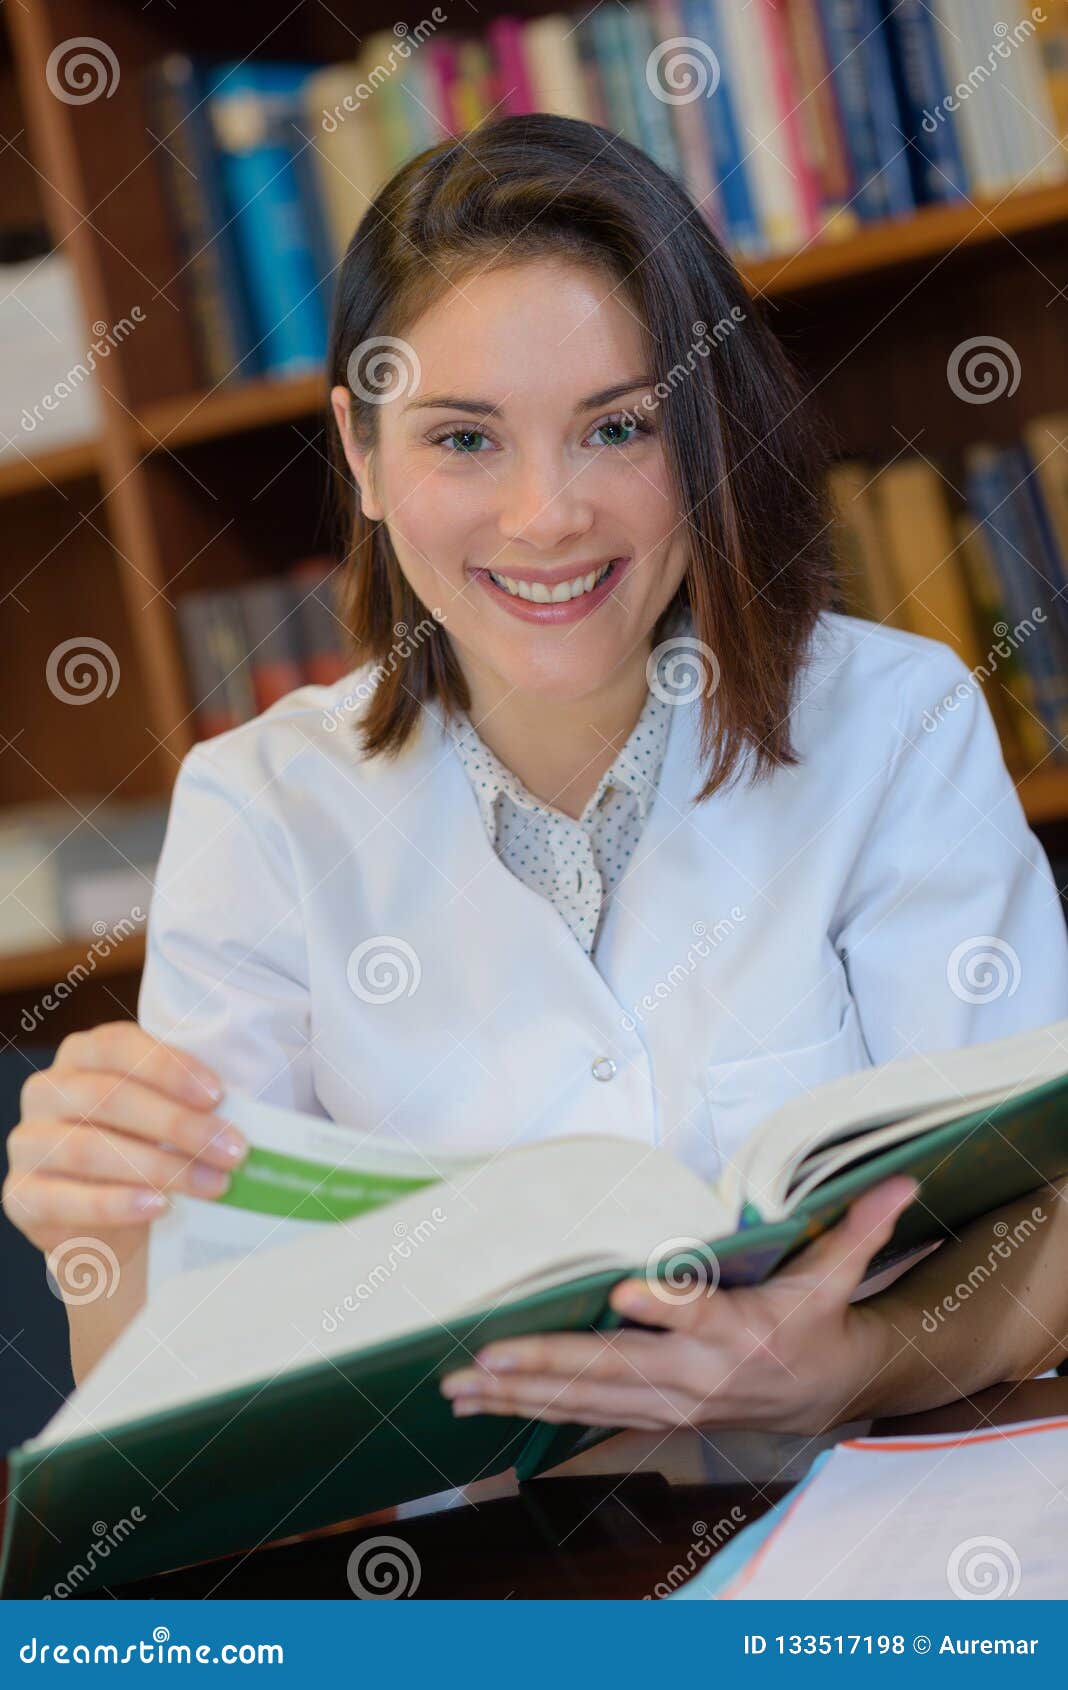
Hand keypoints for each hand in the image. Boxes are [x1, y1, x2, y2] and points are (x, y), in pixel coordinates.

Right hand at [2, 1021, 245, 1263]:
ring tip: (212, 1184)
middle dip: (178, 1124)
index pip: (118, 1046)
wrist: (110, 1222)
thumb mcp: (165, 1117)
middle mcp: (46, 1090)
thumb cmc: (146, 1149)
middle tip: (232, 1149)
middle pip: (109, 1097)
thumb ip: (189, 1104)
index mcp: (82, 1055)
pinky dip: (118, 1204)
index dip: (169, 1067)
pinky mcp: (20, 1195)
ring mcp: (27, 1143)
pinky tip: (161, 1206)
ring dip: (160, 1167)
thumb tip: (245, 1111)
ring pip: (89, 1148)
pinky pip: (65, 1199)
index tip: (219, 1094)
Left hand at [439, 1176, 915, 1435]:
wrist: (826, 1398)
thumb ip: (854, 1230)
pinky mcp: (649, 1416)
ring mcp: (666, 1404)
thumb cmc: (818, 1327)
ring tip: (460, 1387)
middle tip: (485, 1356)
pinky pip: (580, 1418)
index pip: (699, 1315)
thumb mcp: (835, 1278)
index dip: (665, 1305)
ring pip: (584, 1402)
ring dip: (519, 1396)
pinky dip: (529, 1413)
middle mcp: (695, 1376)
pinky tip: (483, 1405)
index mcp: (738, 1332)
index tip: (624, 1291)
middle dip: (545, 1365)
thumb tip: (897, 1183)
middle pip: (614, 1369)